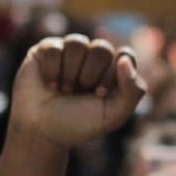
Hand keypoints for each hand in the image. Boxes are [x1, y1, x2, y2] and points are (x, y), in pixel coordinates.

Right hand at [10, 35, 144, 149]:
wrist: (43, 132)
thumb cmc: (79, 124)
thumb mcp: (113, 116)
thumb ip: (132, 92)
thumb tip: (125, 60)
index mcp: (112, 69)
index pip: (125, 55)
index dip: (112, 75)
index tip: (100, 94)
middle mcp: (92, 56)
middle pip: (102, 48)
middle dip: (90, 76)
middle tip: (80, 92)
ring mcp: (69, 51)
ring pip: (77, 43)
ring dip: (71, 73)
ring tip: (64, 90)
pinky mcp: (46, 50)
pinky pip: (54, 48)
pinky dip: (52, 71)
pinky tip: (50, 85)